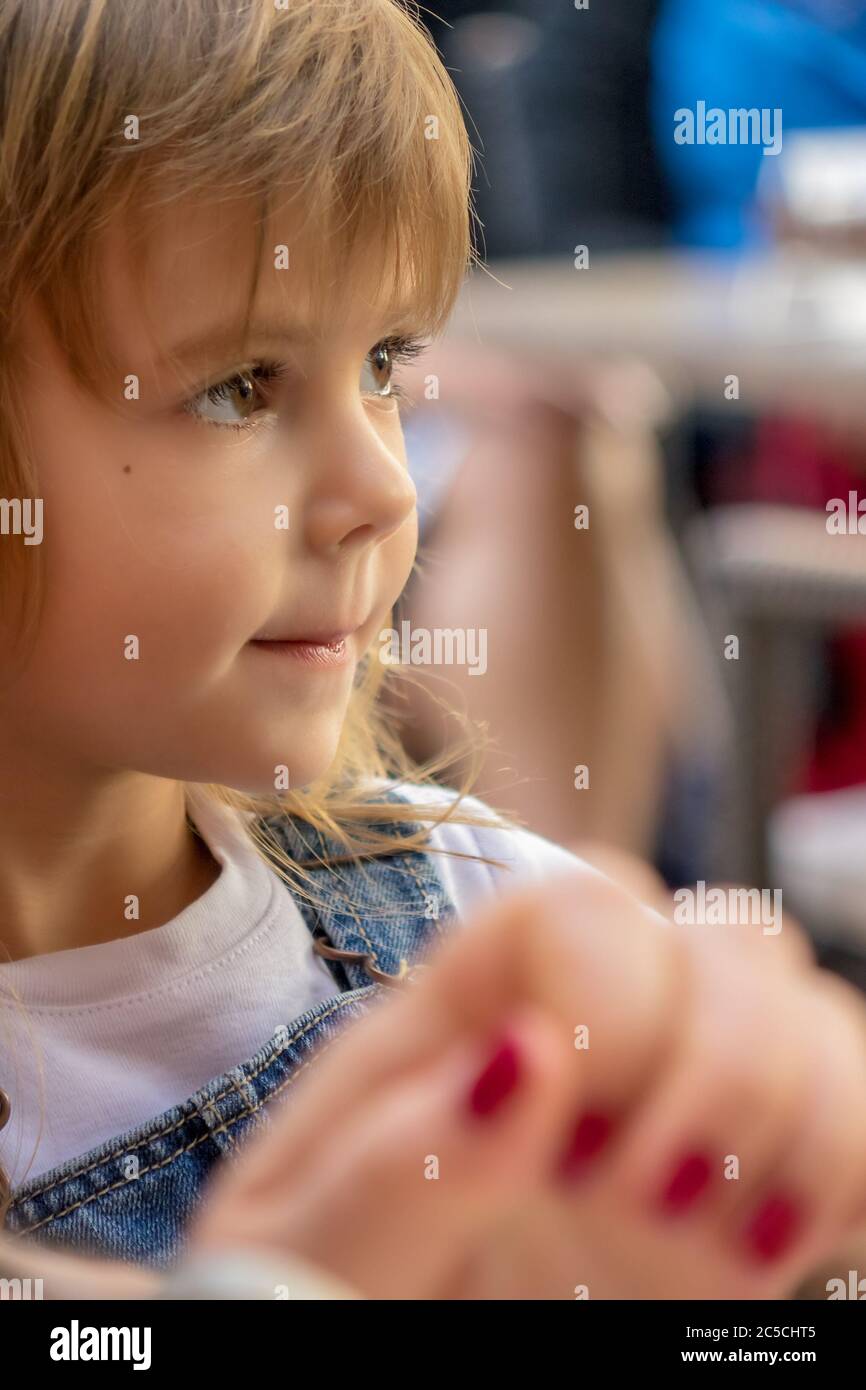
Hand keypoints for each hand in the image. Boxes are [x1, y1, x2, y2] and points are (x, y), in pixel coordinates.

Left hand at [187, 865, 865, 1299]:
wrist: (354, 1349)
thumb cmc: (309, 1302)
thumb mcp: (304, 1262)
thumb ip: (392, 1168)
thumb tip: (527, 1053)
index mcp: (449, 1023)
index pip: (577, 906)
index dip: (609, 1001)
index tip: (569, 1145)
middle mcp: (575, 1040)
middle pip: (716, 937)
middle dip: (710, 1072)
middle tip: (625, 1206)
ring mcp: (666, 1108)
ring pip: (802, 1000)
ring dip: (797, 1113)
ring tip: (712, 1240)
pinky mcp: (740, 1192)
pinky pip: (853, 1099)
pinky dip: (848, 1152)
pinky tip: (778, 1243)